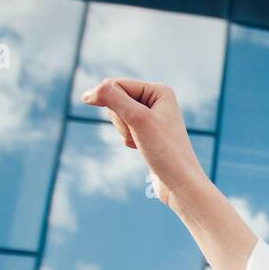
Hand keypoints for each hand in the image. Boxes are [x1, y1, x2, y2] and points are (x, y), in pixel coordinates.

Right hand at [80, 78, 207, 212]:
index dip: (112, 103)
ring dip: (124, 132)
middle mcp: (157, 101)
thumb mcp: (137, 118)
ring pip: (118, 116)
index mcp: (159, 90)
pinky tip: (141, 148)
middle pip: (116, 100)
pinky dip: (127, 139)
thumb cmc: (165, 151)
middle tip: (140, 135)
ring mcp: (152, 117)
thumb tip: (88, 94)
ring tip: (142, 144)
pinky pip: (124, 129)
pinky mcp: (147, 133)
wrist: (180, 184)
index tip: (130, 124)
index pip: (117, 84)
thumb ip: (112, 98)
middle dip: (121, 120)